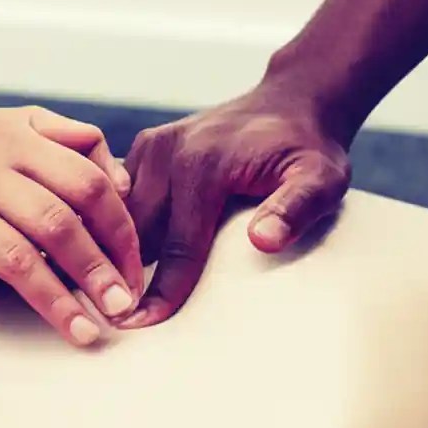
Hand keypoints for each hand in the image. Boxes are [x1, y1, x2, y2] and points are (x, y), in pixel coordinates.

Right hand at [0, 106, 142, 346]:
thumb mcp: (15, 126)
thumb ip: (72, 141)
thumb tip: (123, 183)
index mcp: (20, 144)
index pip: (86, 184)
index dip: (119, 229)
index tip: (132, 270)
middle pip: (57, 223)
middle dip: (96, 270)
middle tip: (120, 307)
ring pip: (15, 257)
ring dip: (55, 299)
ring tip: (83, 332)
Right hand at [118, 82, 351, 327]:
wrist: (293, 101)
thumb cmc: (309, 149)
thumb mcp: (322, 179)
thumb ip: (296, 209)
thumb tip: (264, 241)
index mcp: (204, 164)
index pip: (178, 245)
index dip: (161, 291)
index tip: (140, 326)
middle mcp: (169, 151)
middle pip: (137, 230)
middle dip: (122, 275)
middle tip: (112, 320)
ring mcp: (153, 146)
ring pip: (121, 213)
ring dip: (112, 250)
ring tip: (105, 295)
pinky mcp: (146, 147)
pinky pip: (122, 195)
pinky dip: (114, 224)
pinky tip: (111, 255)